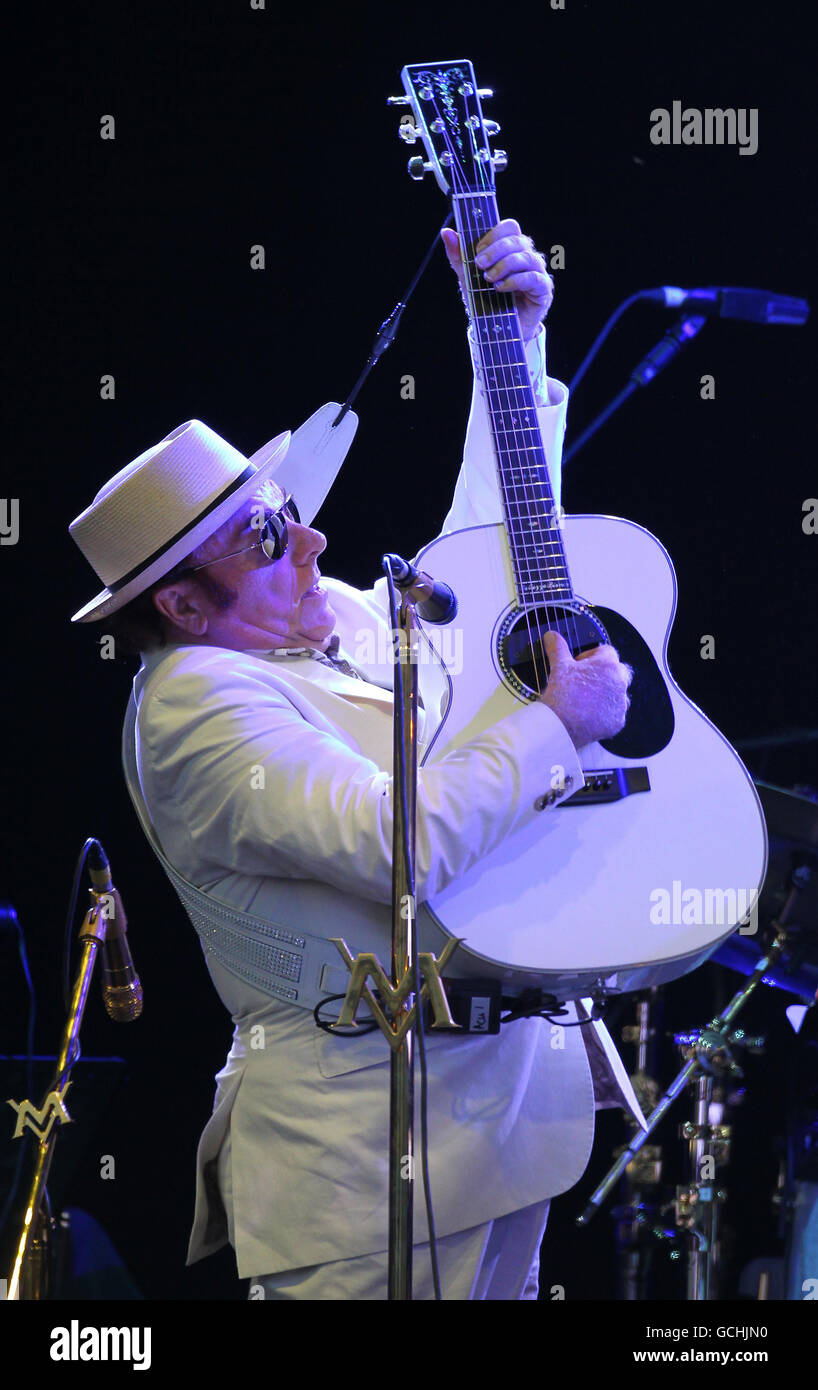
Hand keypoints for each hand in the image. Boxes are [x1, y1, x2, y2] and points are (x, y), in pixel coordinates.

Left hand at [441, 219, 553, 341]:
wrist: (498, 331)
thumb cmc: (486, 300)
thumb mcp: (468, 277)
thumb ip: (459, 256)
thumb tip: (446, 232)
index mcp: (511, 248)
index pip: (509, 227)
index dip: (494, 234)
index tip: (478, 249)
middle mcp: (526, 256)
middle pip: (518, 240)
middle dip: (496, 250)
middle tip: (480, 264)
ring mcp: (537, 272)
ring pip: (526, 257)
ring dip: (505, 265)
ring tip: (489, 279)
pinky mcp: (543, 289)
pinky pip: (533, 278)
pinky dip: (515, 281)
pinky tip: (500, 288)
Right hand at [539, 631, 631, 749]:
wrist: (560, 725)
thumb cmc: (562, 694)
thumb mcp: (559, 666)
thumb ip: (558, 647)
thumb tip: (551, 635)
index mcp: (608, 665)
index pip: (606, 651)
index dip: (590, 656)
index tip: (579, 665)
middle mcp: (619, 682)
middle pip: (616, 671)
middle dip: (602, 674)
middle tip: (583, 682)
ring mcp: (620, 703)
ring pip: (617, 693)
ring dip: (605, 693)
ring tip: (585, 699)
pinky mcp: (618, 721)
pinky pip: (615, 713)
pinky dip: (605, 712)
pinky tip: (589, 713)